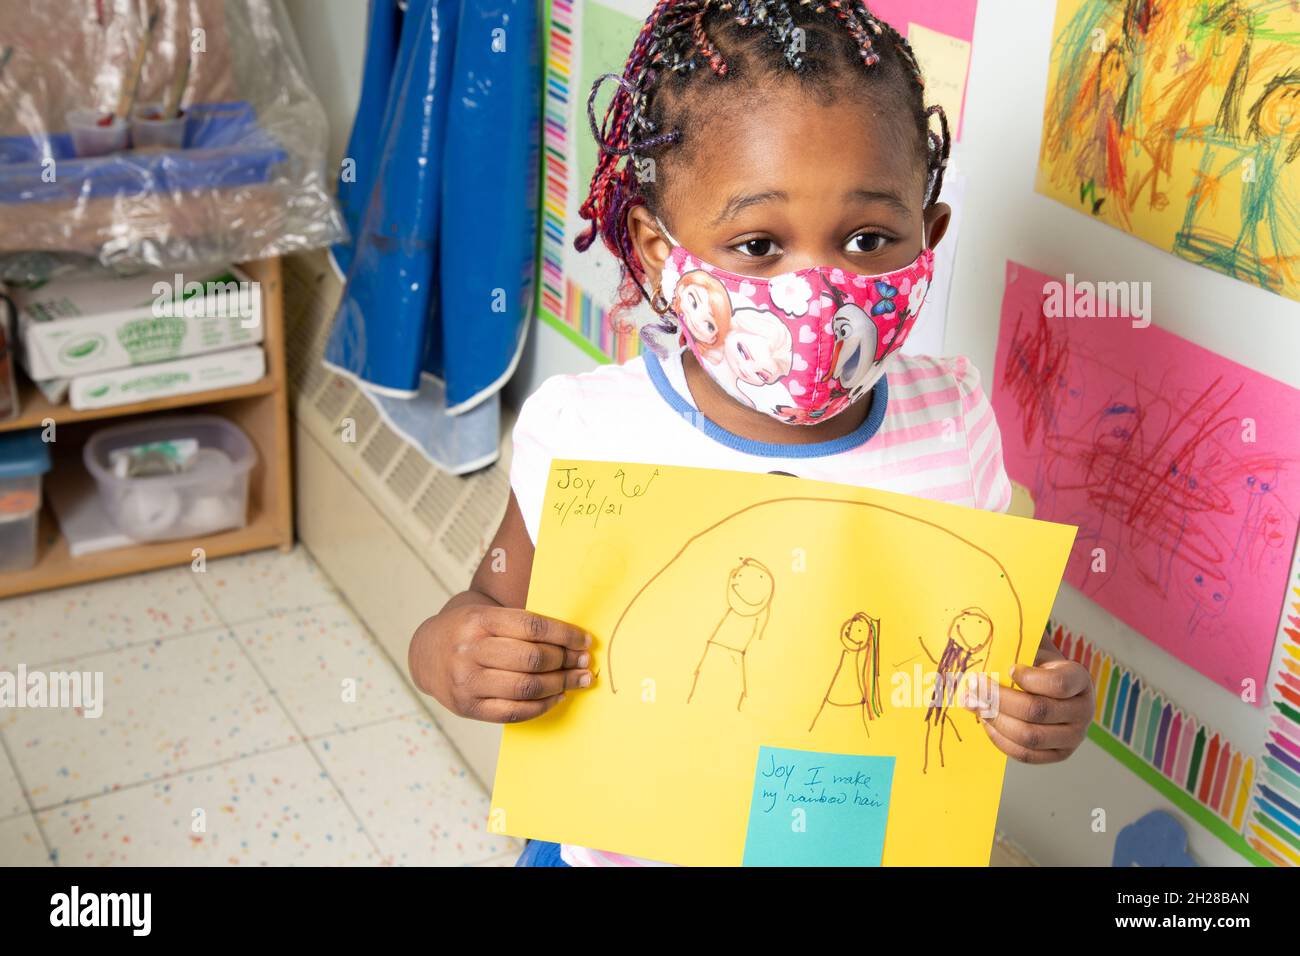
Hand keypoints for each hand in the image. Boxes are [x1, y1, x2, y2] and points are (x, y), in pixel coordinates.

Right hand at [409, 604, 593, 722]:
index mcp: (478, 620)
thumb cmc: (468, 631)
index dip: (565, 635)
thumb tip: (573, 640)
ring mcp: (466, 681)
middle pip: (532, 658)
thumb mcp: (486, 614)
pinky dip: (541, 706)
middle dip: (565, 661)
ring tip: (576, 680)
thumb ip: (522, 625)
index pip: (532, 627)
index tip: (585, 641)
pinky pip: (514, 711)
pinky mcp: (467, 707)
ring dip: (560, 685)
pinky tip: (556, 697)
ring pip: (526, 687)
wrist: (426, 654)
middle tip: (583, 662)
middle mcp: (469, 650)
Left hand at [962, 642, 1093, 763]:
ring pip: (1029, 737)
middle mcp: (1083, 709)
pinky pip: (1025, 754)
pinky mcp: (1058, 754)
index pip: (1058, 683)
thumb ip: (1013, 652)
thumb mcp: (1031, 650)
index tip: (1009, 669)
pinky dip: (1000, 739)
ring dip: (996, 720)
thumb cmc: (1035, 664)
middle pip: (1038, 711)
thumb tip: (984, 664)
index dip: (1029, 679)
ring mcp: (1074, 736)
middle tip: (974, 686)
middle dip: (999, 700)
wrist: (1049, 686)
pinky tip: (985, 721)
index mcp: (1079, 679)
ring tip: (975, 704)